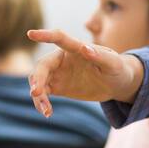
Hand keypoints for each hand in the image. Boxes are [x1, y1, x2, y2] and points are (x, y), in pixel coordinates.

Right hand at [26, 28, 142, 116]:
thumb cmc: (117, 68)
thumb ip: (100, 56)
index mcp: (75, 48)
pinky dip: (42, 103)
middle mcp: (62, 58)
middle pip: (43, 66)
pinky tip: (47, 113)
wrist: (117, 84)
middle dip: (37, 79)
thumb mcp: (113, 64)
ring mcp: (58, 73)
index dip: (45, 35)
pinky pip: (43, 94)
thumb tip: (85, 48)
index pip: (59, 38)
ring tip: (46, 111)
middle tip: (36, 93)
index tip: (30, 34)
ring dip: (38, 95)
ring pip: (39, 81)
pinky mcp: (58, 87)